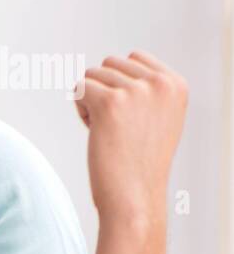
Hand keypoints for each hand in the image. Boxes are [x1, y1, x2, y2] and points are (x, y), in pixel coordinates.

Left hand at [74, 51, 186, 221]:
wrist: (134, 196)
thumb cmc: (139, 161)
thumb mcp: (158, 116)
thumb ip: (147, 88)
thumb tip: (117, 62)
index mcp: (176, 84)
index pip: (133, 57)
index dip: (120, 83)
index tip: (130, 114)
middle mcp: (160, 83)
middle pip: (110, 64)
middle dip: (104, 90)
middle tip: (117, 125)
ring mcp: (136, 91)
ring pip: (91, 75)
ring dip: (91, 101)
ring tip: (109, 130)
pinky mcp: (110, 103)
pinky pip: (78, 88)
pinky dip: (80, 109)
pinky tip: (95, 130)